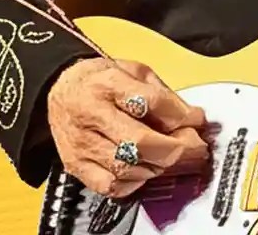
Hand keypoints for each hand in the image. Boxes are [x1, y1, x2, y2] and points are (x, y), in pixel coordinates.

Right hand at [47, 58, 208, 198]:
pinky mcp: (76, 165)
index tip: (197, 119)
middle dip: (175, 148)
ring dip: (157, 166)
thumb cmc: (101, 81)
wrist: (61, 89)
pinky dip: (134, 183)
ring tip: (168, 156)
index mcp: (108, 84)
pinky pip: (110, 186)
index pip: (150, 102)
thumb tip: (192, 118)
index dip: (180, 115)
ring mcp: (82, 144)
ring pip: (127, 168)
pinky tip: (143, 170)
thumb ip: (164, 95)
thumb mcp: (135, 72)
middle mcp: (92, 115)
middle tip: (193, 147)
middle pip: (140, 141)